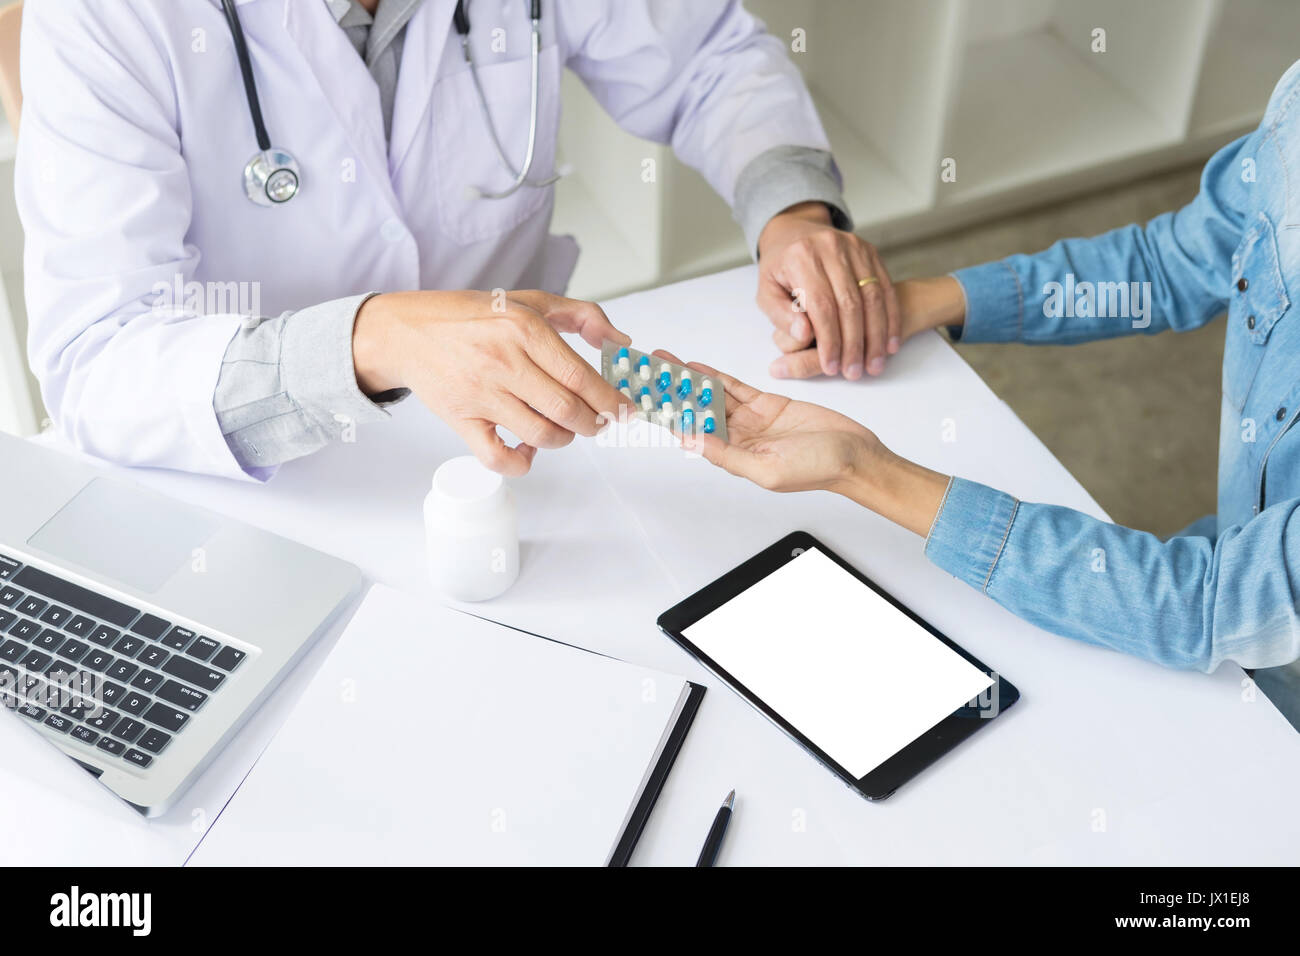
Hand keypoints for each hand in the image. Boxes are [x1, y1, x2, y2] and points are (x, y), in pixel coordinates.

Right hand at [354, 290, 635, 475]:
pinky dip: (521, 463)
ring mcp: (480, 394)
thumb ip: (581, 315)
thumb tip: (620, 342)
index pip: (579, 376)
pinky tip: (528, 449)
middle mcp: (502, 361)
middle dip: (594, 424)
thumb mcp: (528, 300)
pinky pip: (497, 457)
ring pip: (540, 435)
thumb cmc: (470, 316)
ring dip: (564, 439)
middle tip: (599, 422)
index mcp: (523, 329)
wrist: (406, 332)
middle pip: (566, 410)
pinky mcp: (460, 419)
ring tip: (565, 429)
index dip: (610, 400)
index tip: (625, 410)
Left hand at [657, 352, 950, 535]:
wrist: (856, 455)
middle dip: (671, 393)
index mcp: (733, 457)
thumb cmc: (819, 469)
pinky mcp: (768, 403)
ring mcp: (752, 420)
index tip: (644, 402)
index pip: (692, 434)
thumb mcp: (768, 468)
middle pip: (696, 411)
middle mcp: (738, 438)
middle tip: (645, 373)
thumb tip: (692, 442)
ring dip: (688, 380)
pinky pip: (735, 387)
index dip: (668, 417)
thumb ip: (729, 455)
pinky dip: (715, 376)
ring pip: (712, 395)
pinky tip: (695, 367)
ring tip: (662, 363)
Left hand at [756, 202, 898, 379]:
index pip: (821, 305)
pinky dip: (890, 319)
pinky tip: (889, 344)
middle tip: (854, 372)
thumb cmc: (780, 270)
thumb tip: (804, 334)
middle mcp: (830, 247)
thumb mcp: (767, 292)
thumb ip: (781, 315)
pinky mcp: (871, 252)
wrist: (796, 232)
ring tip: (874, 365)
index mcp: (801, 257)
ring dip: (876, 336)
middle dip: (854, 343)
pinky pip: (886, 289)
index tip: (831, 367)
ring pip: (872, 297)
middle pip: (850, 303)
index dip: (829, 340)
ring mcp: (855, 247)